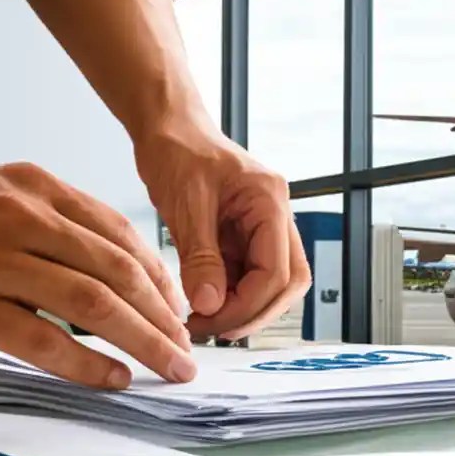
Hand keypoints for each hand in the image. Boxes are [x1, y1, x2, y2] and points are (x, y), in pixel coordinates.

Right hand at [0, 162, 193, 388]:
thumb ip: (42, 217)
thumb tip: (101, 260)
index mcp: (32, 188)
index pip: (119, 235)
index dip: (159, 277)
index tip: (178, 310)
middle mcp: (21, 217)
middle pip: (118, 271)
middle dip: (163, 316)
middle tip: (188, 349)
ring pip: (91, 304)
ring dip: (141, 341)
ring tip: (168, 369)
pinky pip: (42, 339)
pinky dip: (86, 363)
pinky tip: (113, 378)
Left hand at [133, 124, 310, 341]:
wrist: (167, 127)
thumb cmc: (178, 149)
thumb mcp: (186, 204)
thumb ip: (201, 257)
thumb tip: (211, 304)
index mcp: (270, 201)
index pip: (277, 271)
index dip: (248, 305)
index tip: (212, 320)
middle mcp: (275, 216)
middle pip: (287, 282)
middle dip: (254, 312)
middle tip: (214, 328)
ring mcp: (262, 227)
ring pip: (271, 283)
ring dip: (242, 307)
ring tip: (204, 318)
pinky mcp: (243, 236)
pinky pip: (247, 275)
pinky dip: (229, 295)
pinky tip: (202, 302)